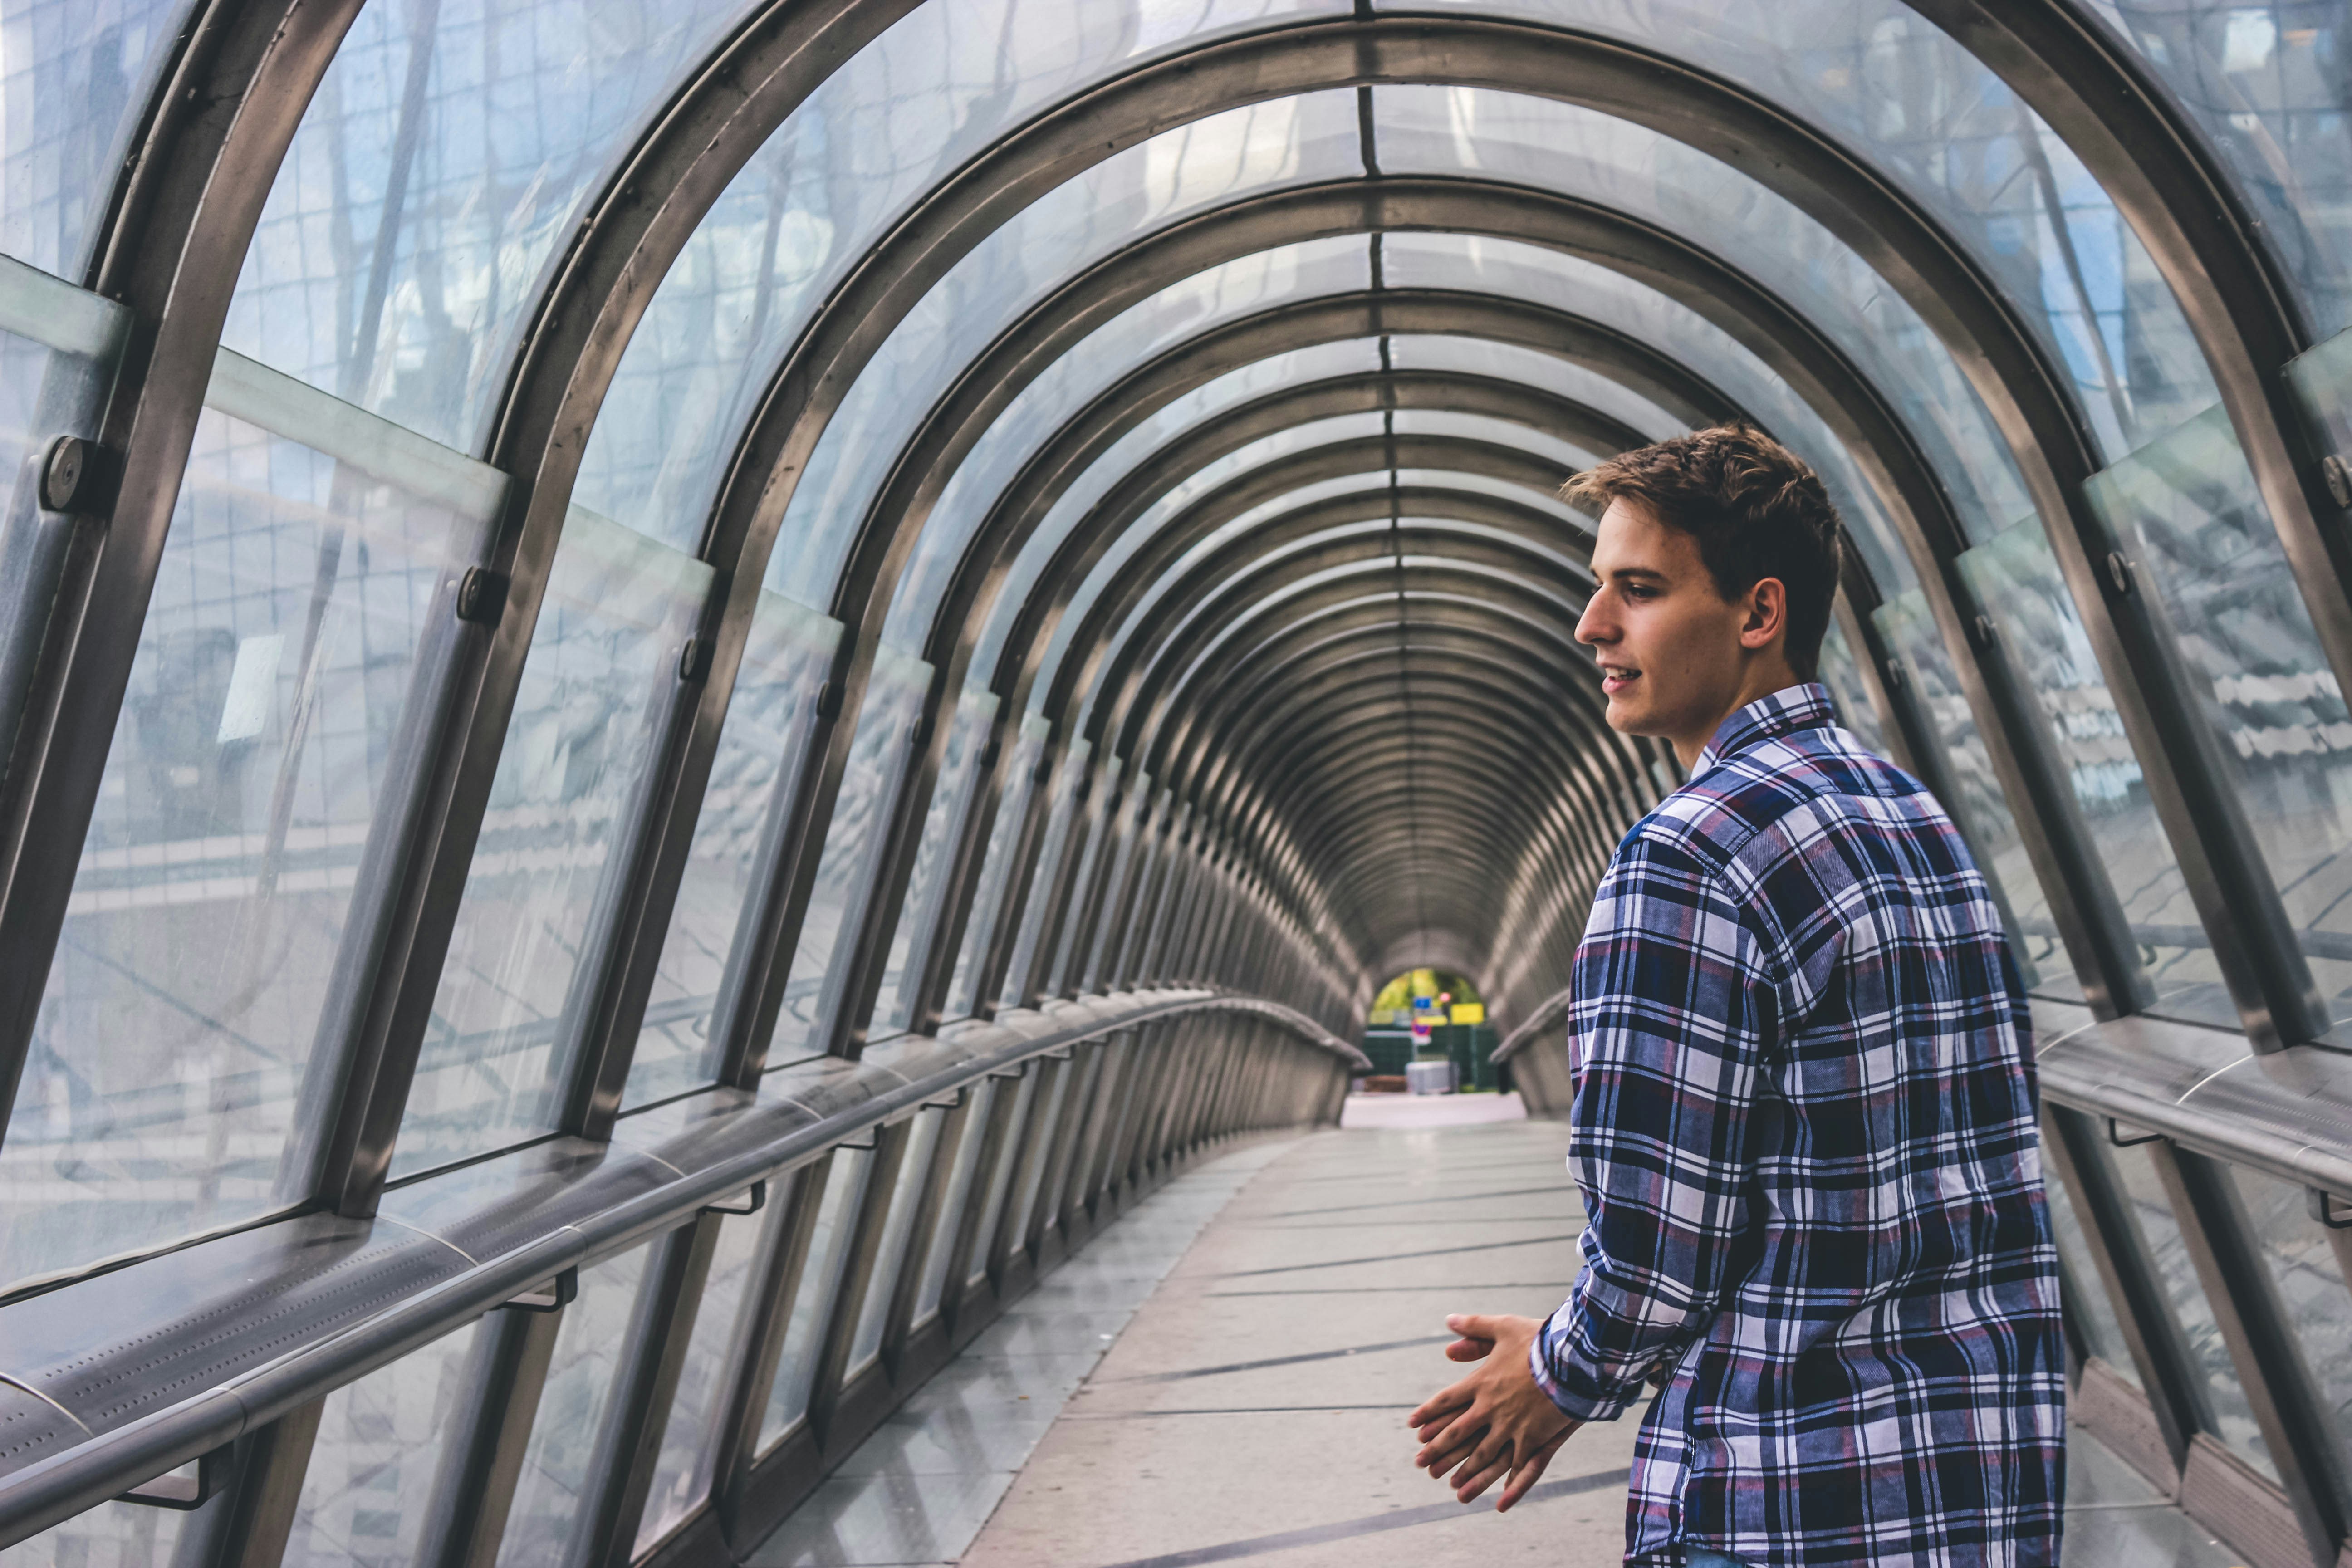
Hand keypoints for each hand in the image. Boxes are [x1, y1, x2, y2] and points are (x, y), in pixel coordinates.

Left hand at [1407, 1313, 1578, 1510]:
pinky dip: (1510, 1486)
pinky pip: (1519, 1467)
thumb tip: (1448, 1321)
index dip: (1428, 1414)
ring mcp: (1511, 1426)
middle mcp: (1490, 1408)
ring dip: (1467, 1473)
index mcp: (1480, 1382)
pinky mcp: (1534, 1439)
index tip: (1413, 1426)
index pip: (1445, 1401)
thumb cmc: (1539, 1340)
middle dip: (1438, 1450)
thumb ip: (1475, 1327)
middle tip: (1421, 1464)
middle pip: (1457, 1433)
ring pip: (1483, 1455)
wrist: (1573, 1358)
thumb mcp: (1503, 1327)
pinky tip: (1501, 1502)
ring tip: (1453, 1488)